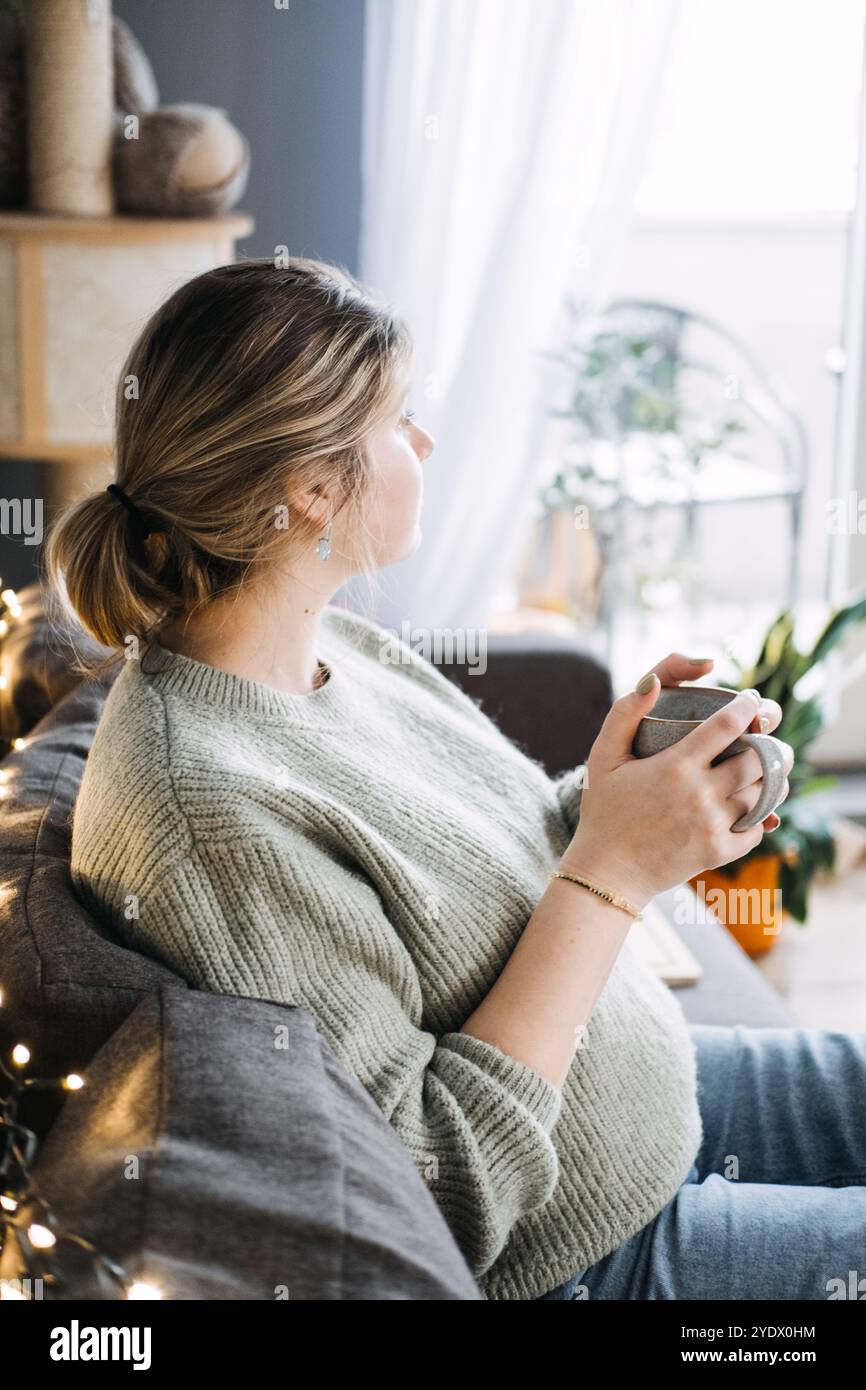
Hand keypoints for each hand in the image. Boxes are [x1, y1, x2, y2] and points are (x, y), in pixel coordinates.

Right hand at [561, 652, 794, 906]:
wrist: (608, 872)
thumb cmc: (604, 810)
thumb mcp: (602, 757)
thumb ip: (624, 713)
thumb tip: (652, 681)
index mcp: (675, 765)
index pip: (728, 724)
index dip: (747, 707)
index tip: (751, 701)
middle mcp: (700, 793)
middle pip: (758, 759)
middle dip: (772, 744)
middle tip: (770, 737)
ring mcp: (712, 824)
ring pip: (764, 793)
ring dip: (772, 779)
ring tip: (768, 770)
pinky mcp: (719, 852)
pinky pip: (758, 828)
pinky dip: (761, 816)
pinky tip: (753, 807)